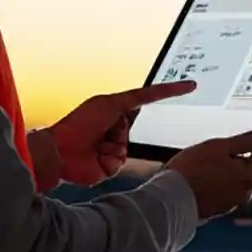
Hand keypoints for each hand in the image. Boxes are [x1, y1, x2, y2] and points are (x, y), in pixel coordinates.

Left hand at [48, 80, 195, 185]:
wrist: (61, 153)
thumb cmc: (79, 124)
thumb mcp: (111, 105)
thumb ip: (136, 98)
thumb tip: (152, 94)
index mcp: (115, 109)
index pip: (147, 99)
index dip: (168, 92)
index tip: (191, 86)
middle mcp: (115, 127)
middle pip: (137, 127)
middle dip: (121, 130)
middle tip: (101, 130)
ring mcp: (112, 147)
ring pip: (128, 146)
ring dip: (113, 145)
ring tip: (94, 144)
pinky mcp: (109, 166)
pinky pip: (120, 161)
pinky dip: (109, 158)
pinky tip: (94, 156)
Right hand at [165, 129, 251, 218]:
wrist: (171, 199)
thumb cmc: (193, 170)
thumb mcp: (220, 146)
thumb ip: (245, 140)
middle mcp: (246, 193)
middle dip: (247, 155)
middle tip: (233, 143)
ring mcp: (232, 203)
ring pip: (238, 180)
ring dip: (232, 168)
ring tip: (212, 158)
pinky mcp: (218, 208)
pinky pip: (226, 190)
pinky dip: (221, 180)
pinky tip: (205, 173)